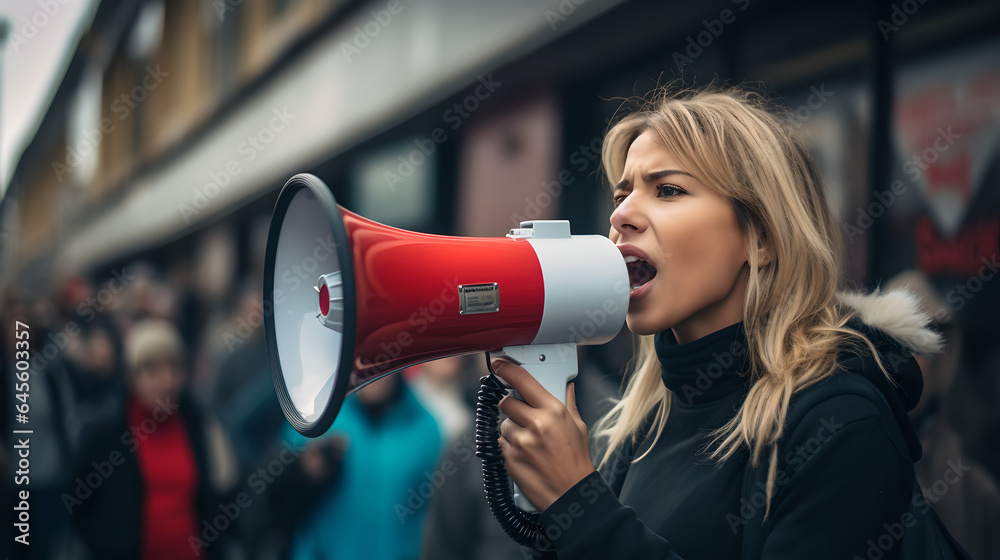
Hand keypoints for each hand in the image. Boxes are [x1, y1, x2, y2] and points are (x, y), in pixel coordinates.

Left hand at [493, 359, 595, 511]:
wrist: (571, 494)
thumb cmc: (577, 461)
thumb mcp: (578, 427)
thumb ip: (568, 404)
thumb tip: (567, 386)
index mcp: (553, 411)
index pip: (523, 381)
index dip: (507, 369)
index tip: (498, 364)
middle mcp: (536, 424)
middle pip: (506, 402)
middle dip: (511, 406)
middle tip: (522, 416)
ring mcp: (521, 442)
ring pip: (503, 425)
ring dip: (512, 430)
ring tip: (530, 443)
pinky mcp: (510, 458)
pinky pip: (501, 444)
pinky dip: (510, 447)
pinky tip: (526, 455)